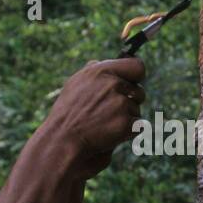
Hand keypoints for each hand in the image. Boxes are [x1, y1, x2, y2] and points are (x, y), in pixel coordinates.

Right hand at [40, 57, 145, 177]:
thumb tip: (99, 63)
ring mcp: (121, 104)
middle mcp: (113, 84)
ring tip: (105, 124)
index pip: (137, 67)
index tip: (133, 84)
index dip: (137, 77)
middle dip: (131, 102)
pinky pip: (139, 126)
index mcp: (102, 71)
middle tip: (112, 112)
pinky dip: (129, 132)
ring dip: (127, 118)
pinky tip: (112, 134)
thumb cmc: (67, 112)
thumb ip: (92, 71)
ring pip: (137, 110)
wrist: (63, 139)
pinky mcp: (126, 123)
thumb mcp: (75, 83)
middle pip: (139, 92)